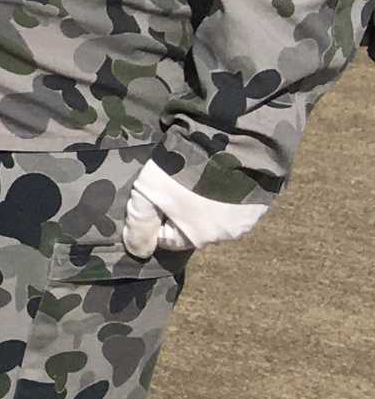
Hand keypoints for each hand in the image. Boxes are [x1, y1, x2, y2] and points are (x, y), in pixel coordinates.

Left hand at [121, 159, 257, 257]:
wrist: (224, 146)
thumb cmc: (180, 172)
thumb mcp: (147, 194)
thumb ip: (139, 225)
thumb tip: (140, 252)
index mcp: (195, 238)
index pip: (167, 238)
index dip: (159, 217)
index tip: (159, 196)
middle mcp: (223, 236)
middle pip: (194, 228)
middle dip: (183, 211)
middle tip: (179, 185)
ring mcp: (245, 221)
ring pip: (217, 217)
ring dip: (207, 203)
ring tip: (201, 178)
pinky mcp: (259, 204)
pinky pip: (239, 204)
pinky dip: (229, 195)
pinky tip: (220, 176)